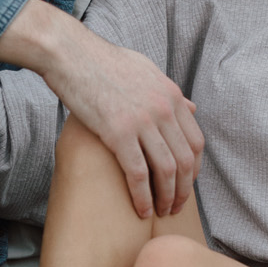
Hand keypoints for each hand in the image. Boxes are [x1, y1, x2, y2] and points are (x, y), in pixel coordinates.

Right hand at [0, 0, 202, 218]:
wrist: (71, 54)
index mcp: (171, 95)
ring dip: (167, 198)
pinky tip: (141, 210)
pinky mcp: (118, 132)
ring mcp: (142, 121)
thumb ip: (169, 92)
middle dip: (184, 190)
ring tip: (161, 212)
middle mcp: (163, 109)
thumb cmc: (103, 62)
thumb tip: (190, 107)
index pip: (196, 142)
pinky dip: (143, 197)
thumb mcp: (146, 70)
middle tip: (176, 207)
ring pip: (166, 171)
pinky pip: (138, 173)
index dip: (193, 170)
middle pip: (185, 160)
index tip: (185, 185)